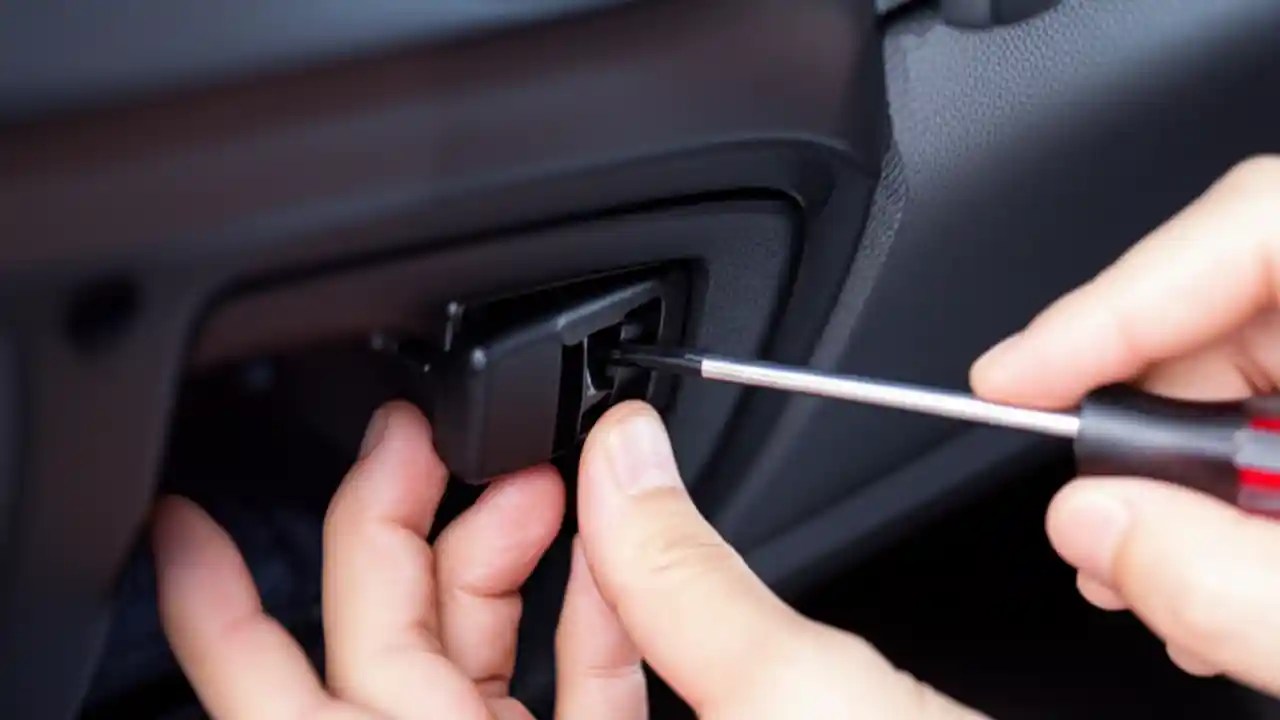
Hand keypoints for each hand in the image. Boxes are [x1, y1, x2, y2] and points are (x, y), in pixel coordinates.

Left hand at [155, 399, 986, 717]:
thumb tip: (628, 453)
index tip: (190, 528)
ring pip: (481, 689)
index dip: (222, 624)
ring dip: (510, 573)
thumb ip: (687, 582)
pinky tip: (623, 555)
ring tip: (559, 483)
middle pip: (388, 678)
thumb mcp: (799, 711)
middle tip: (422, 446)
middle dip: (401, 543)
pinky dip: (593, 624)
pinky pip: (576, 708)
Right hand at [970, 156, 1279, 693]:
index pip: (1252, 227)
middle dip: (1128, 414)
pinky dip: (1218, 491)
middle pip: (1225, 306)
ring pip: (1240, 369)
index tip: (1011, 379)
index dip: (1111, 300)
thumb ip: (1231, 586)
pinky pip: (1272, 414)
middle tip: (1080, 502)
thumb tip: (1088, 523)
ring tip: (1138, 563)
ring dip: (1166, 471)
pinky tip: (1204, 566)